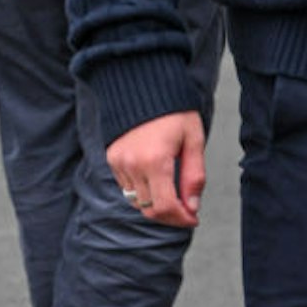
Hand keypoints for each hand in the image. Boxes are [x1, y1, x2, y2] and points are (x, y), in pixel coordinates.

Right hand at [108, 111, 205, 228]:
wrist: (144, 87)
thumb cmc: (174, 112)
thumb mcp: (194, 141)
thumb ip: (194, 176)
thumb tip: (192, 207)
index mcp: (156, 161)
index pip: (164, 207)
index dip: (181, 220)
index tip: (193, 219)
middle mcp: (133, 164)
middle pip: (149, 209)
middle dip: (170, 216)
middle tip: (186, 213)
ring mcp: (118, 162)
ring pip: (136, 201)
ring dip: (155, 205)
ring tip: (172, 198)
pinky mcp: (111, 158)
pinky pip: (126, 187)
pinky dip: (141, 191)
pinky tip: (155, 181)